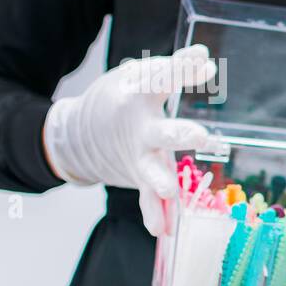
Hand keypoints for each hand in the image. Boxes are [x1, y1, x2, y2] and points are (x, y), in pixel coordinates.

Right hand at [42, 44, 215, 235]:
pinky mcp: (137, 175)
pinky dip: (151, 212)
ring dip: (159, 181)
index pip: (163, 79)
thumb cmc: (122, 97)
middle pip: (160, 131)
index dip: (183, 70)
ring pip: (149, 169)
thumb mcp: (142, 76)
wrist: (78, 131)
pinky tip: (162, 229)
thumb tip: (203, 56)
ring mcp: (136, 155)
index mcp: (138, 94)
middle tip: (199, 135)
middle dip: (178, 134)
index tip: (206, 64)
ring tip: (169, 191)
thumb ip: (175, 69)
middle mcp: (137, 127)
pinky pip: (145, 197)